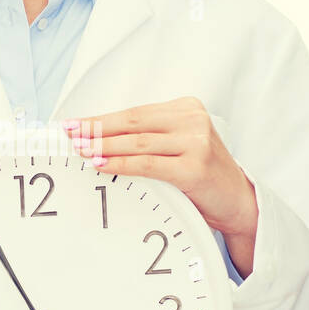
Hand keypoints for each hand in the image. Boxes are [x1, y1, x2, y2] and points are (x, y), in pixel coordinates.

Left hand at [62, 98, 258, 276]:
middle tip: (69, 134)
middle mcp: (193, 119)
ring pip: (137, 142)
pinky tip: (101, 164)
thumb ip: (150, 137)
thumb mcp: (179, 146)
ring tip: (80, 150)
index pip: (134, 112)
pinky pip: (148, 164)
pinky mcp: (194, 167)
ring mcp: (196, 142)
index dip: (101, 118)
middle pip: (132, 122)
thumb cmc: (203, 175)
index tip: (75, 123)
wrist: (238, 201)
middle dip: (96, 129)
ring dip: (103, 146)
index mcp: (187, 108)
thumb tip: (100, 139)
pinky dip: (121, 164)